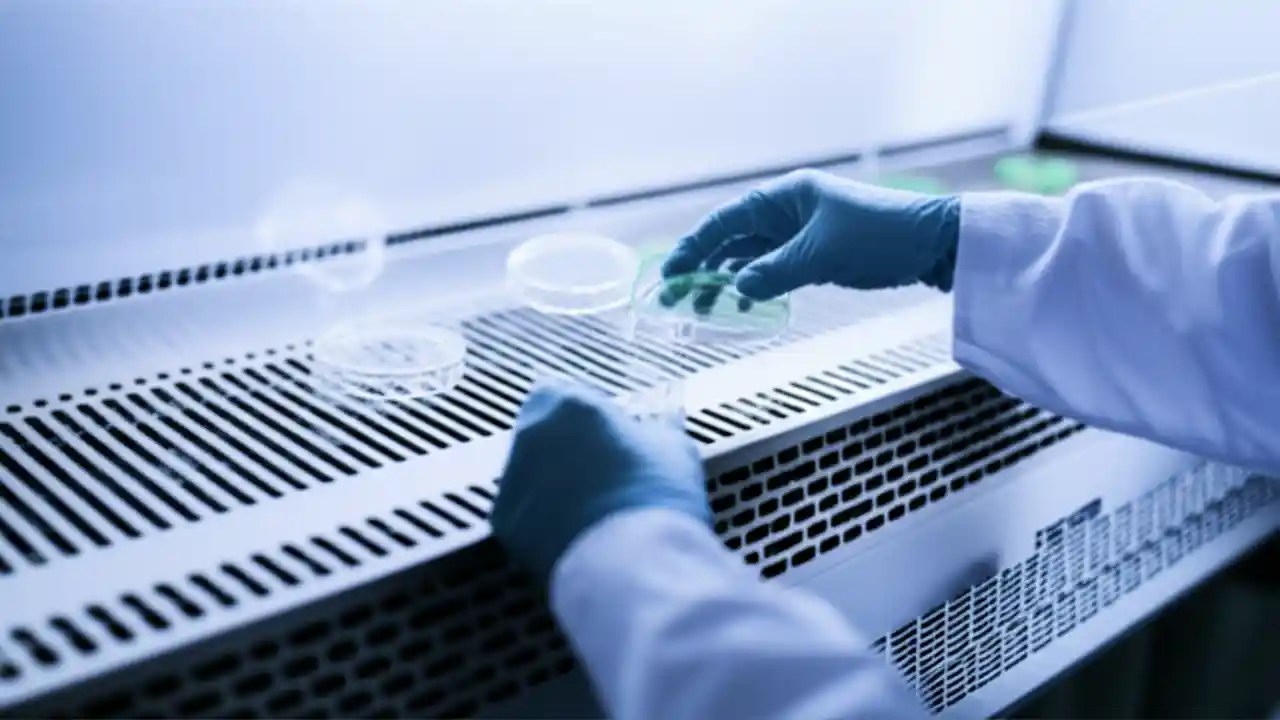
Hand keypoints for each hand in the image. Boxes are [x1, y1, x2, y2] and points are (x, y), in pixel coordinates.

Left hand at [491, 378, 709, 582]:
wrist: (632, 563)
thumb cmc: (655, 498)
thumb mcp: (673, 446)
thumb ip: (655, 427)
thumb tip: (659, 424)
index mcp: (570, 405)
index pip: (566, 392)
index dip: (589, 414)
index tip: (609, 432)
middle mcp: (531, 434)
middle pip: (542, 432)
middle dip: (566, 448)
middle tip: (604, 473)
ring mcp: (513, 477)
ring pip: (530, 473)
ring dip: (552, 483)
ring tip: (593, 510)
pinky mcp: (505, 522)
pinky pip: (523, 512)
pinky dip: (542, 521)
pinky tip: (576, 534)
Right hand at [662, 169, 960, 300]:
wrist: (934, 242)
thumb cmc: (880, 237)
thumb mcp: (821, 257)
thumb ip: (774, 273)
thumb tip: (736, 289)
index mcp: (785, 195)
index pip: (726, 219)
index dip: (695, 245)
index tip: (671, 271)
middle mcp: (788, 209)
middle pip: (733, 238)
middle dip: (705, 267)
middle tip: (681, 298)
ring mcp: (802, 230)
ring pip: (752, 255)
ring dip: (729, 279)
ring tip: (707, 308)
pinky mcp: (818, 251)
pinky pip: (774, 266)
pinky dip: (757, 284)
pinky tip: (747, 303)